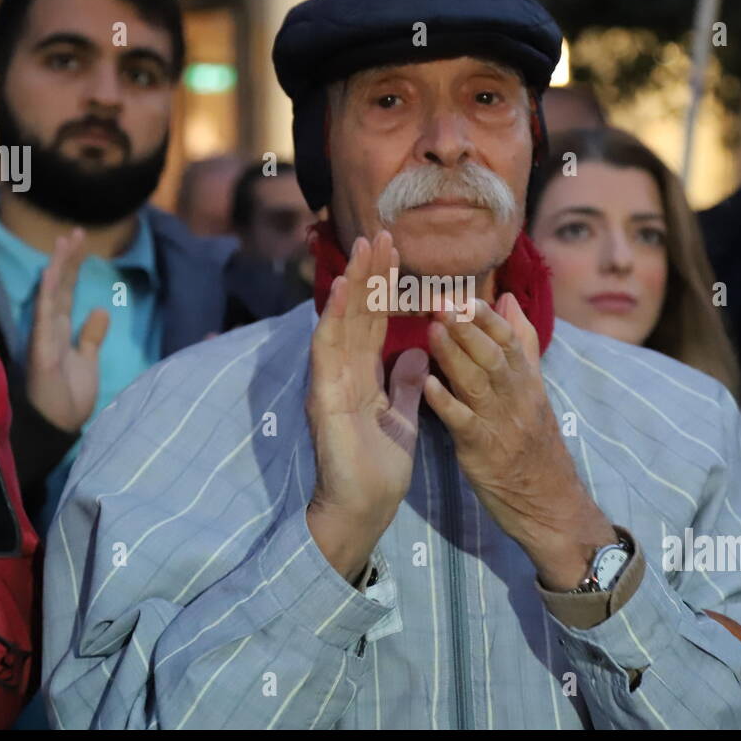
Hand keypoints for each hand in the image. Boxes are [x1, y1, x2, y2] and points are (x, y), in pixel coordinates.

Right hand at [25, 228, 109, 433]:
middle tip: (76, 231)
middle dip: (67, 260)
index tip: (82, 242)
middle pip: (58, 288)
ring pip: (50, 297)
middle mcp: (50, 330)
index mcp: (61, 331)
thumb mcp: (88, 361)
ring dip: (56, 270)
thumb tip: (101, 308)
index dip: (73, 268)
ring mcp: (44, 339)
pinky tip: (48, 275)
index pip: (67, 292)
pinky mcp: (42, 353)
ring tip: (65, 242)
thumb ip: (91, 336)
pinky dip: (44, 297)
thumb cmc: (69, 397)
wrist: (59, 428)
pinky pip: (43, 320)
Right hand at [306, 231, 427, 579]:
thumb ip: (406, 384)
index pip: (373, 322)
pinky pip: (326, 352)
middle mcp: (342, 372)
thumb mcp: (403, 417)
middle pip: (356, 313)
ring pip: (340, 322)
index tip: (396, 252)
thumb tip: (417, 352)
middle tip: (381, 233)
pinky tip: (340, 291)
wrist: (363, 508)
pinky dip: (332, 319)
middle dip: (368, 273)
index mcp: (362, 375)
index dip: (384, 287)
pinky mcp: (323, 397)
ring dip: (351, 284)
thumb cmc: (379, 469)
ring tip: (365, 248)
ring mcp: (329, 382)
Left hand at [423, 294, 613, 590]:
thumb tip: (509, 301)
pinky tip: (427, 385)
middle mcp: (516, 398)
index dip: (487, 317)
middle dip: (467, 327)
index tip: (464, 294)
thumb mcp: (534, 392)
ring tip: (432, 329)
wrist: (551, 504)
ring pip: (478, 382)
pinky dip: (446, 403)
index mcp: (527, 383)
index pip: (510, 340)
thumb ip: (522, 346)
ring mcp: (500, 424)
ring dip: (454, 355)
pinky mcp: (483, 451)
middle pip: (493, 355)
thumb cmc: (535, 446)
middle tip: (440, 301)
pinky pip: (464, 423)